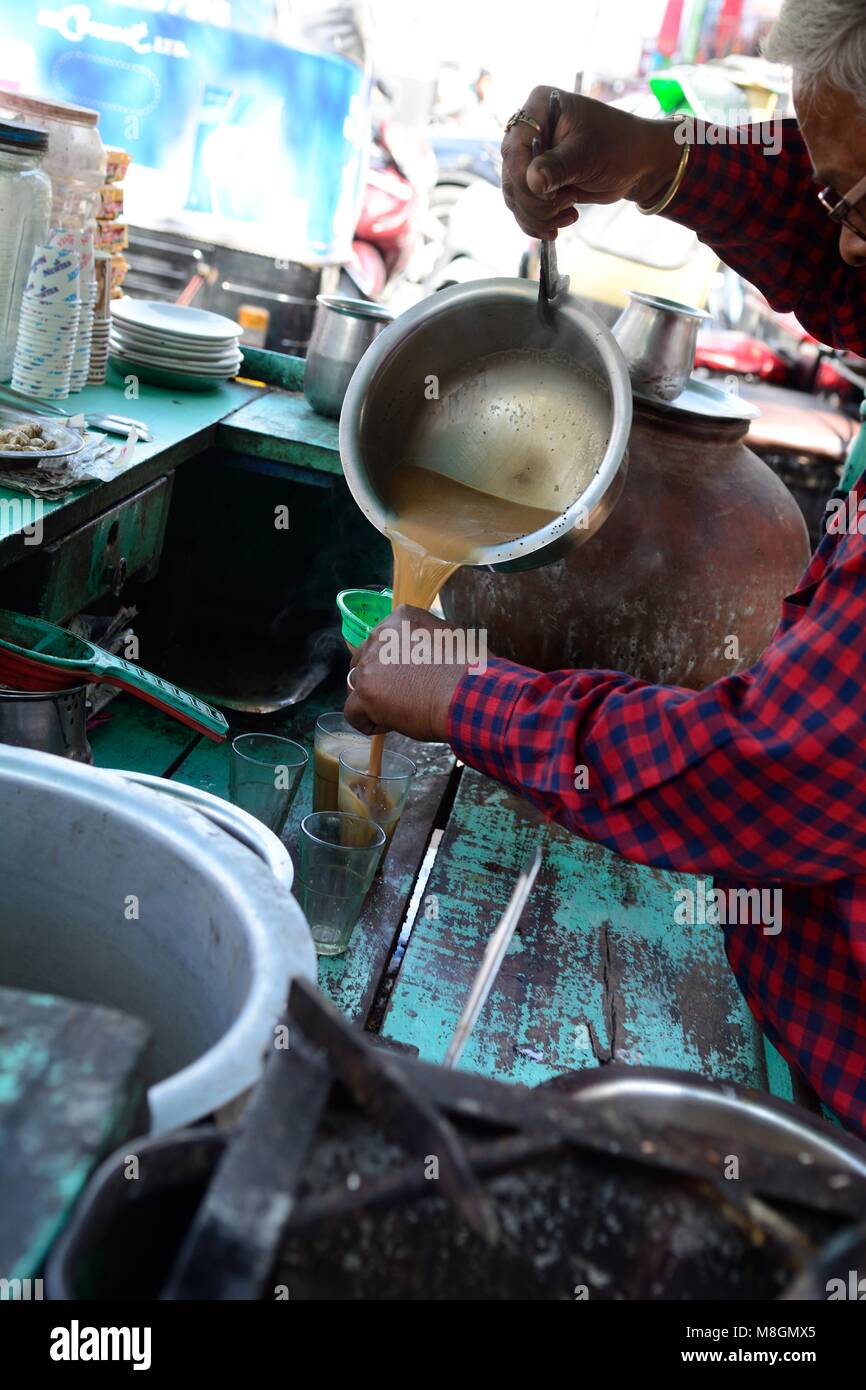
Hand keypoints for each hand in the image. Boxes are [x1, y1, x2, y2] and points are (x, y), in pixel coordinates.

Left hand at [344, 605, 469, 743]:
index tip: (412, 676)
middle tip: (403, 694)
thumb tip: (427, 654)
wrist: (470, 694)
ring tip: (400, 711)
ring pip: (357, 686)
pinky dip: (368, 723)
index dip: (395, 663)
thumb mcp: (451, 637)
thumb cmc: (472, 670)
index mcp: (402, 618)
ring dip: (374, 700)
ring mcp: (370, 664)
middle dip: (378, 679)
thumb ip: (428, 640)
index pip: (384, 640)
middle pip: (364, 660)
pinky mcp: (366, 693)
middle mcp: (380, 636)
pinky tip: (390, 724)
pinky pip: (352, 713)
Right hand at [501, 88, 680, 237]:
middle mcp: (529, 131)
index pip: (514, 146)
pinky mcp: (536, 183)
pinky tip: (557, 227)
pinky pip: (523, 209)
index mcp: (539, 107)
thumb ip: (558, 166)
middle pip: (512, 176)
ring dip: (539, 216)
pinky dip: (537, 223)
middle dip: (536, 202)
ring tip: (570, 214)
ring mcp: (530, 159)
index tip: (547, 193)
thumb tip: (532, 182)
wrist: (637, 164)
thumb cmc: (619, 145)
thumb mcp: (589, 153)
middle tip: (567, 204)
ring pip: (515, 197)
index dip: (523, 175)